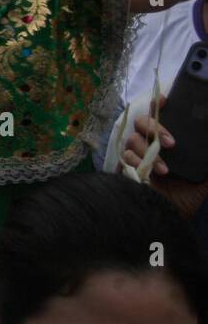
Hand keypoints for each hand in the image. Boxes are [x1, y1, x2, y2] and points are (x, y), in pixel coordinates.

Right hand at [122, 97, 207, 218]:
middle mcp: (148, 146)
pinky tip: (152, 174)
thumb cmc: (183, 202)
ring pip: (132, 139)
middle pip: (141, 123)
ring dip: (148, 151)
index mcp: (164, 143)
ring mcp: (135, 157)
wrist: (165, 223)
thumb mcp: (202, 182)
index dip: (158, 105)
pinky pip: (125, 156)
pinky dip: (138, 162)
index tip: (165, 100)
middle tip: (172, 143)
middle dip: (155, 128)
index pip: (158, 117)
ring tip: (165, 170)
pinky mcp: (124, 169)